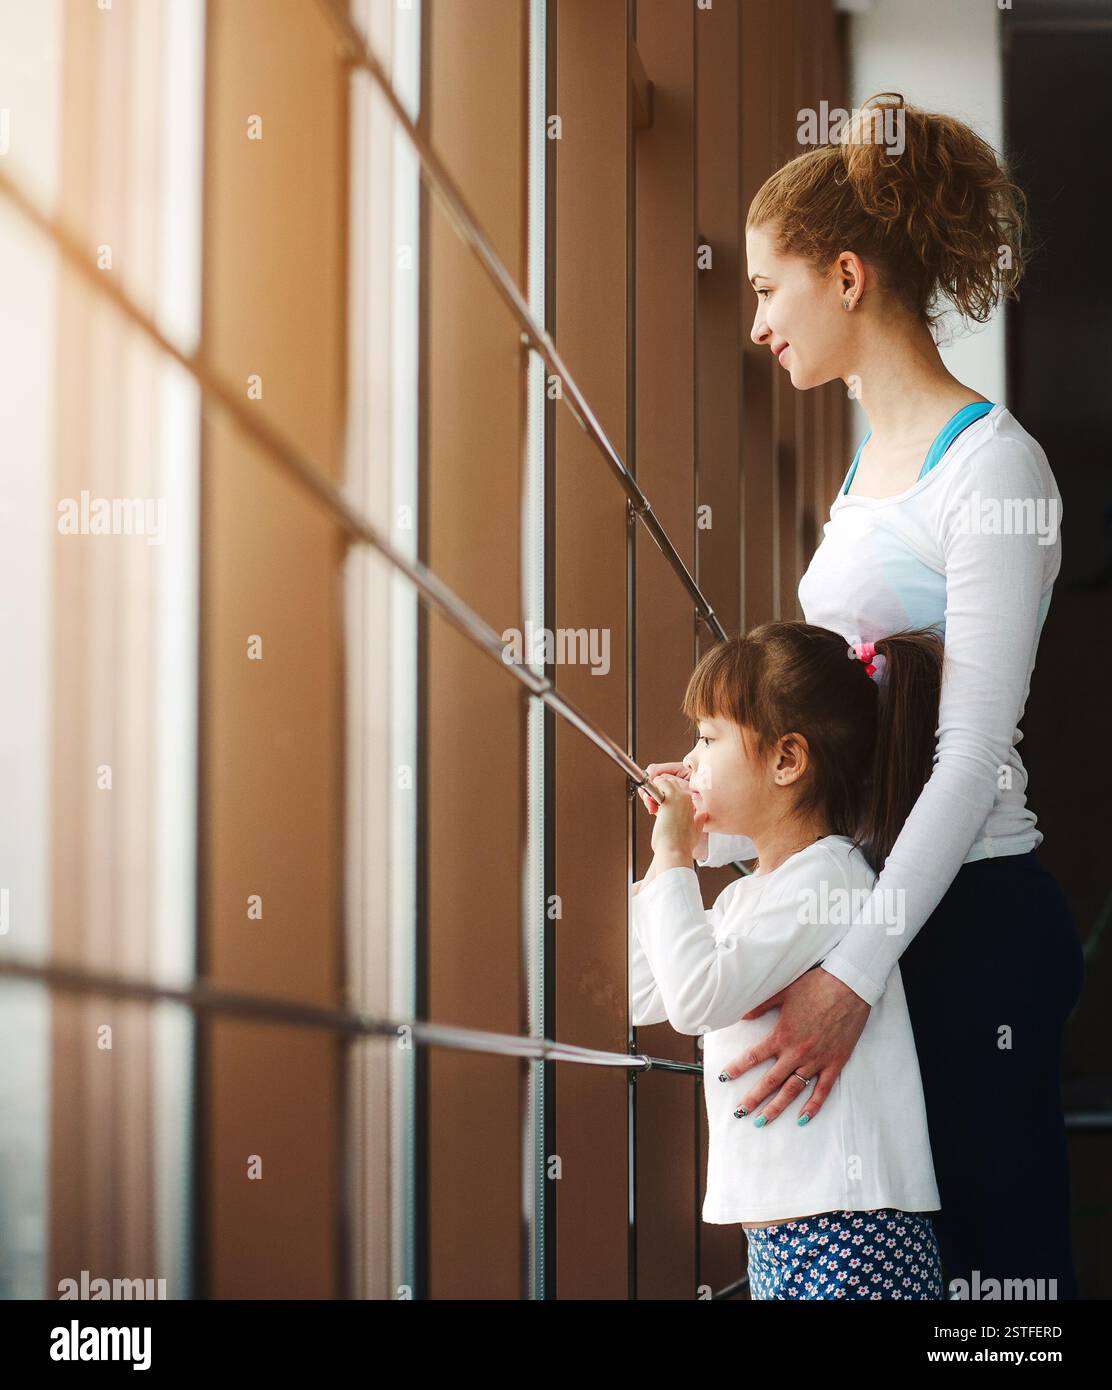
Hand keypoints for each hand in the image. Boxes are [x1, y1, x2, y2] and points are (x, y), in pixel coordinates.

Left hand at [637, 762, 709, 860]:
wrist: (674, 851)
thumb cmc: (682, 845)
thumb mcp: (696, 831)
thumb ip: (699, 821)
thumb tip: (703, 815)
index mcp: (692, 804)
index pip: (677, 790)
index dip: (667, 795)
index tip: (662, 807)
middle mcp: (686, 798)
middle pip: (671, 782)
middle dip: (660, 790)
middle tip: (654, 804)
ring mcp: (678, 797)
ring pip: (664, 781)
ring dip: (654, 790)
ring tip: (651, 805)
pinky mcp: (668, 799)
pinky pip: (657, 783)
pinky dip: (650, 789)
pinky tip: (648, 800)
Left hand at [718, 968, 870, 1125]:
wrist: (849, 985)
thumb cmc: (815, 985)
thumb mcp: (783, 992)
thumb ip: (760, 1005)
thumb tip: (741, 1015)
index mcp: (782, 1035)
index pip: (753, 1056)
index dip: (737, 1068)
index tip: (724, 1078)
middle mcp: (797, 1052)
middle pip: (770, 1081)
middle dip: (753, 1098)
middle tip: (740, 1112)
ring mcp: (817, 1059)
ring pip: (793, 1090)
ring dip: (777, 1107)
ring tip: (762, 1121)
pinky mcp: (835, 1062)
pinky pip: (823, 1089)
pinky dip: (813, 1106)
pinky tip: (802, 1118)